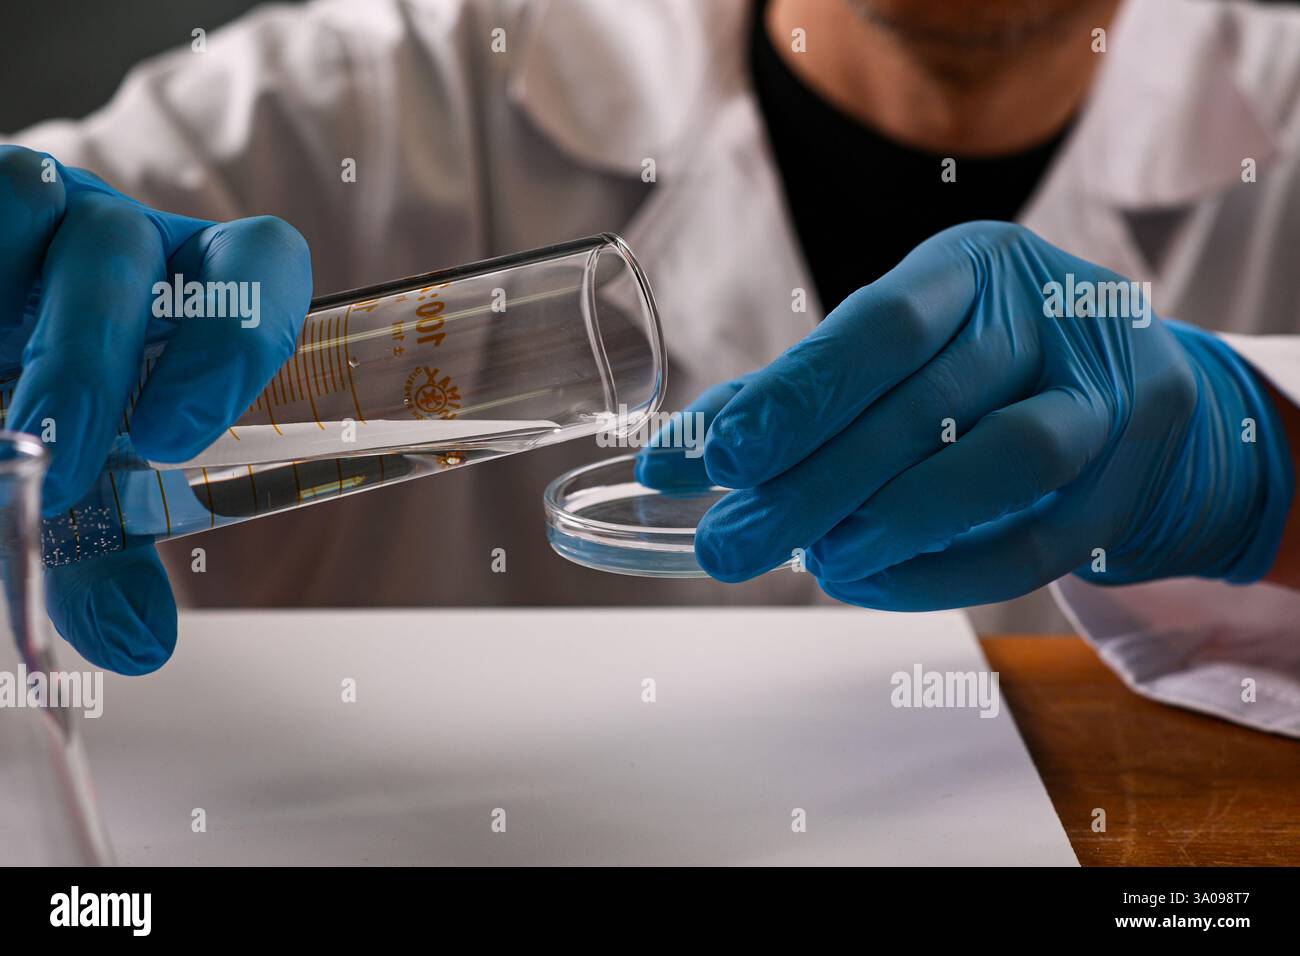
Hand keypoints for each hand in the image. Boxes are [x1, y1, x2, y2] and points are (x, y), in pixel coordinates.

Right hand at [0, 146, 310, 672]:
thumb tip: (142, 646)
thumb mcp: (77, 508)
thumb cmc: (46, 447)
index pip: (263, 265)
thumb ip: (103, 567)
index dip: (239, 336)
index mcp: (198, 295)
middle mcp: (127, 242)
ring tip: (5, 420)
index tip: (181, 433)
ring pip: (42, 204)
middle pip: (127, 251)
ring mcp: (43, 208)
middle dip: (88, 356)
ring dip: (19, 312)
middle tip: (61, 456)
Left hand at [642, 222, 1293, 609]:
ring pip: (1006, 462)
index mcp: (972, 268)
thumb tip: (673, 462)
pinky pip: (1034, 545)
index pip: (882, 327)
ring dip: (895, 522)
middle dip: (814, 483)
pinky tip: (867, 584)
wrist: (1130, 397)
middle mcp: (1050, 314)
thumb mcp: (891, 355)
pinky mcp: (1127, 483)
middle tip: (729, 545)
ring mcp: (1107, 397)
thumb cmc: (976, 369)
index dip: (799, 396)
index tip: (718, 458)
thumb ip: (789, 399)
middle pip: (927, 403)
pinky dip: (941, 575)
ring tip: (814, 563)